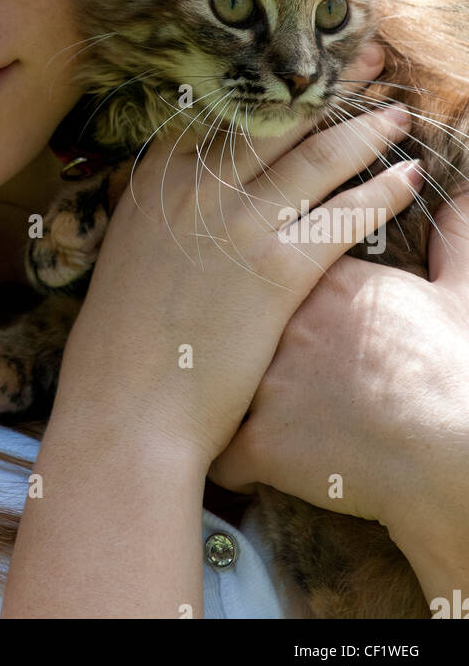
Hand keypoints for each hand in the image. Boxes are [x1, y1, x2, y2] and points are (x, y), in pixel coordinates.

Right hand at [55, 41, 422, 466]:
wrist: (127, 404)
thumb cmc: (120, 342)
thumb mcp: (127, 254)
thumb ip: (162, 214)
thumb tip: (186, 195)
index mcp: (157, 179)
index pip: (223, 111)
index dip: (270, 85)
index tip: (300, 67)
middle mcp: (198, 187)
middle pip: (278, 120)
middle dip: (331, 86)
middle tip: (369, 61)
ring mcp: (238, 223)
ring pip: (318, 158)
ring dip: (367, 130)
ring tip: (398, 113)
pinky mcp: (277, 268)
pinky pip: (344, 217)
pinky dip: (381, 193)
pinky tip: (408, 179)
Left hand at [208, 189, 468, 549]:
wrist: (456, 446)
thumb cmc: (461, 372)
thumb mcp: (462, 295)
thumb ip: (454, 240)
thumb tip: (462, 199)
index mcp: (326, 277)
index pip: (274, 266)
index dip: (273, 293)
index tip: (274, 310)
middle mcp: (282, 320)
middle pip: (237, 320)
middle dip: (234, 338)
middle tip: (236, 357)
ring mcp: (266, 379)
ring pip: (220, 382)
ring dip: (224, 396)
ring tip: (230, 409)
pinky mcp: (261, 439)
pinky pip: (223, 453)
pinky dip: (230, 464)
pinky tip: (240, 466)